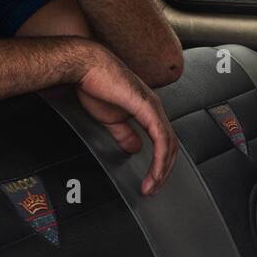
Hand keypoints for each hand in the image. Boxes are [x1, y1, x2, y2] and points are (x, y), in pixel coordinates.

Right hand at [78, 50, 177, 193]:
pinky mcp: (147, 108)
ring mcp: (154, 107)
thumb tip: (134, 148)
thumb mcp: (111, 118)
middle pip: (171, 146)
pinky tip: (154, 171)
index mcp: (149, 110)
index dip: (160, 163)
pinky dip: (159, 159)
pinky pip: (161, 139)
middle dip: (164, 171)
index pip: (163, 141)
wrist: (85, 66)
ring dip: (162, 169)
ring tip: (152, 186)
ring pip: (168, 145)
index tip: (151, 181)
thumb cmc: (95, 85)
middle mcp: (156, 108)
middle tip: (153, 189)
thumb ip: (125, 133)